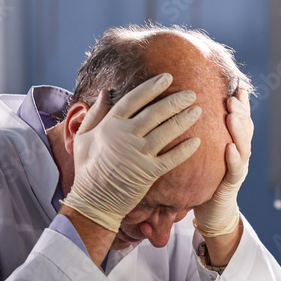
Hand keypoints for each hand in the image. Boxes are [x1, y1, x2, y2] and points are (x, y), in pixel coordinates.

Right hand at [62, 74, 201, 232]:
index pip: (134, 99)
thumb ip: (95, 114)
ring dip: (183, 120)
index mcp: (110, 125)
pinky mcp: (147, 173)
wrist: (93, 202)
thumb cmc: (87, 169)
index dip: (151, 87)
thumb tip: (105, 92)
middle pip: (155, 113)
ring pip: (166, 132)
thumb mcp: (83, 138)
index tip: (167, 78)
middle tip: (191, 93)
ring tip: (198, 110)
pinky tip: (197, 141)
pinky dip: (184, 150)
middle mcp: (125, 136)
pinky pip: (171, 158)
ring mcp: (137, 154)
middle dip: (175, 101)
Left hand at [193, 88, 252, 237]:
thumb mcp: (203, 152)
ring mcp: (239, 168)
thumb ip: (200, 132)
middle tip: (232, 96)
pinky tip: (229, 148)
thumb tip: (183, 106)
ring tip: (232, 115)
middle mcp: (240, 153)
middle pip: (245, 128)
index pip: (240, 119)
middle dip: (240, 110)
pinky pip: (235, 170)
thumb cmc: (203, 178)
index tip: (237, 85)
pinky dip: (234, 158)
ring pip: (244, 145)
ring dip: (239, 129)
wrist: (212, 211)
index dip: (241, 102)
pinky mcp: (233, 185)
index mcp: (233, 143)